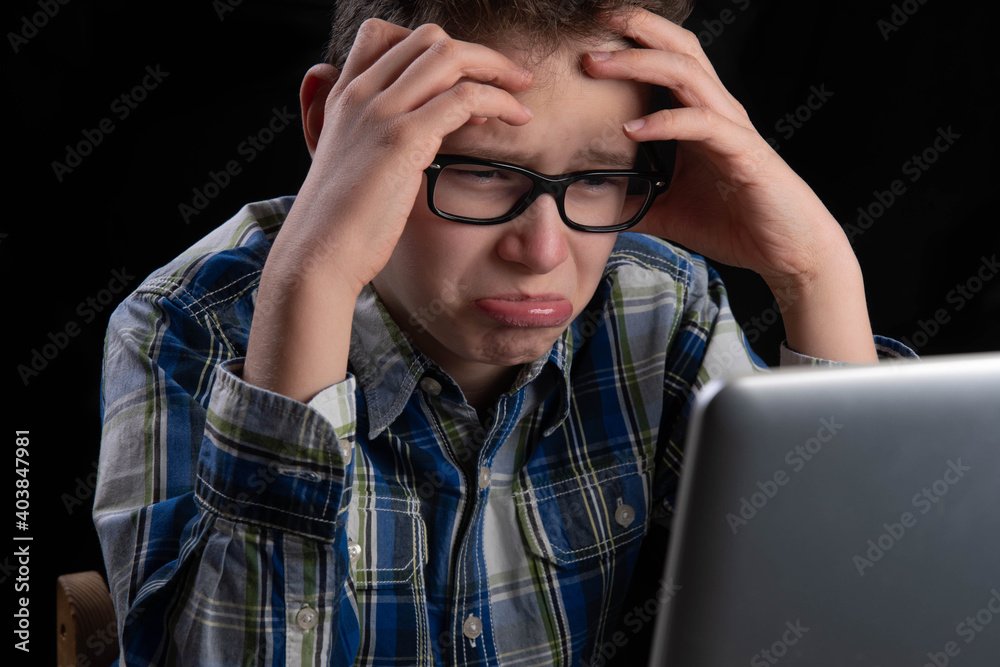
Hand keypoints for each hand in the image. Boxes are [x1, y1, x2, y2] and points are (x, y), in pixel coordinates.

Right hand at [283, 19, 534, 296]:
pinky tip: (516, 118)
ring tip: (521, 90)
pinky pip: (464, 97)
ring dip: (496, 68)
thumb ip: (370, 137)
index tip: (461, 79)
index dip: (431, 47)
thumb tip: (410, 128)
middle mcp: (359, 94)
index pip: (385, 35)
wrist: (318, 255)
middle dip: (476, 52)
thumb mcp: (349, 166)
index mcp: (343, 97)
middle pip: (427, 39)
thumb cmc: (340, 225)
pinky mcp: (403, 139)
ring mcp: (379, 112)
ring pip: (449, 58)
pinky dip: (499, 100)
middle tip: (508, 78)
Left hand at [583, 9, 876, 361]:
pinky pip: (701, 125)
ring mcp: (731, 128)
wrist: (787, 252)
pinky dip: (664, 122)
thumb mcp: (668, 213)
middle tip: (593, 23)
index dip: (632, 42)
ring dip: (639, 64)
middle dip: (635, 30)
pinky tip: (631, 129)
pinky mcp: (744, 153)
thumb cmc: (736, 225)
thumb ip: (634, 204)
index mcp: (700, 117)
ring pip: (686, 74)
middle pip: (678, 49)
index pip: (666, 61)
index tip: (587, 37)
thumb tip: (596, 207)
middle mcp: (717, 111)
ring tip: (596, 63)